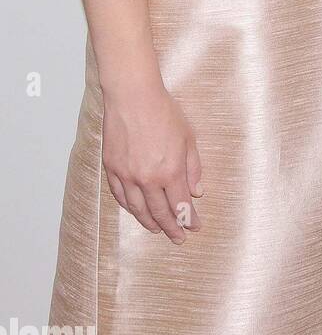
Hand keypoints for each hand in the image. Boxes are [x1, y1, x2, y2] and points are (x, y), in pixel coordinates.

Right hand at [101, 80, 203, 242]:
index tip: (193, 227)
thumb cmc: (163, 112)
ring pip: (138, 209)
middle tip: (178, 238)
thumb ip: (193, 168)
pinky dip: (130, 207)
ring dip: (149, 222)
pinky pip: (121, 196)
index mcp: (170, 171)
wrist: (133, 96)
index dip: (188, 219)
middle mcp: (147, 178)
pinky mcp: (112, 169)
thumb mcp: (188, 138)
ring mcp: (127, 175)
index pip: (181, 206)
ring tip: (157, 229)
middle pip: (160, 213)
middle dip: (171, 228)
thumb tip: (196, 192)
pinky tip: (136, 211)